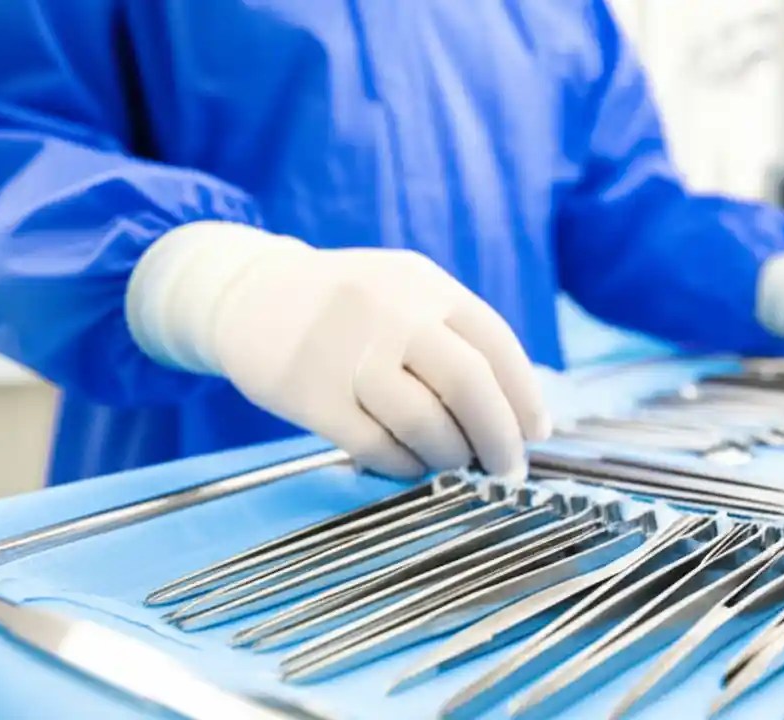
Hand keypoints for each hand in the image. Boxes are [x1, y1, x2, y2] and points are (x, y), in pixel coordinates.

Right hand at [127, 222, 549, 476]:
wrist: (248, 293)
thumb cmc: (346, 307)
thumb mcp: (404, 292)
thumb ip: (456, 337)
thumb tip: (517, 410)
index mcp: (426, 285)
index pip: (496, 344)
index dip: (524, 396)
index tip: (535, 433)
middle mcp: (392, 312)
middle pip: (468, 383)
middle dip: (498, 436)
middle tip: (507, 468)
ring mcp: (349, 351)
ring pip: (424, 421)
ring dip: (451, 455)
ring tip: (453, 462)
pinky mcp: (312, 393)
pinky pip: (377, 446)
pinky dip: (406, 465)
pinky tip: (410, 463)